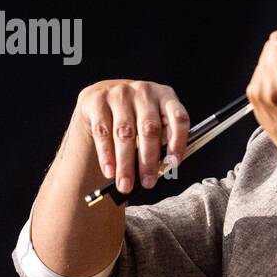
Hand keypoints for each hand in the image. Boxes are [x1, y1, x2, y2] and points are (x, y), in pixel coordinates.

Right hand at [73, 80, 189, 192]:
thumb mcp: (155, 122)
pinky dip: (106, 156)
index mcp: (166, 96)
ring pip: (124, 133)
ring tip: (125, 185)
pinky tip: (110, 171)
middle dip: (148, 161)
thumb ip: (161, 141)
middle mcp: (144, 91)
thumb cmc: (137, 117)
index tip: (174, 164)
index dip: (178, 142)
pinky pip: (103, 132)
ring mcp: (120, 93)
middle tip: (148, 183)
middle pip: (149, 129)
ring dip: (125, 164)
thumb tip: (163, 171)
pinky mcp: (97, 100)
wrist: (105, 98)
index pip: (178, 118)